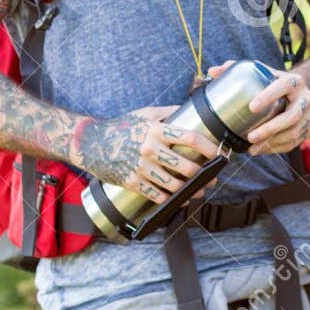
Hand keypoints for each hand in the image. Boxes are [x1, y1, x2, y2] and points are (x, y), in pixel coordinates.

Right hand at [75, 106, 217, 203]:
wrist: (91, 143)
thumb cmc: (122, 126)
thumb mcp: (145, 114)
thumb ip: (169, 112)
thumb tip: (190, 110)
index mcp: (156, 130)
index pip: (190, 138)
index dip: (208, 147)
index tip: (219, 153)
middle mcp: (150, 149)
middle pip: (186, 166)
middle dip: (203, 174)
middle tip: (212, 177)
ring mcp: (140, 167)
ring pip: (174, 185)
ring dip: (191, 190)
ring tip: (200, 190)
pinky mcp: (131, 182)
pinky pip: (157, 195)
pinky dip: (172, 200)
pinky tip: (179, 198)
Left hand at [209, 65, 309, 154]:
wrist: (299, 92)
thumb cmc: (274, 83)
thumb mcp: (261, 73)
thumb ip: (237, 70)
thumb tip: (213, 72)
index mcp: (294, 81)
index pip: (284, 86)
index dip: (269, 96)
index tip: (251, 107)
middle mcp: (306, 98)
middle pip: (292, 116)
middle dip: (270, 128)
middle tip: (250, 137)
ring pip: (294, 133)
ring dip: (272, 142)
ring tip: (252, 148)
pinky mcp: (308, 130)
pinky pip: (293, 143)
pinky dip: (276, 148)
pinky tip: (260, 150)